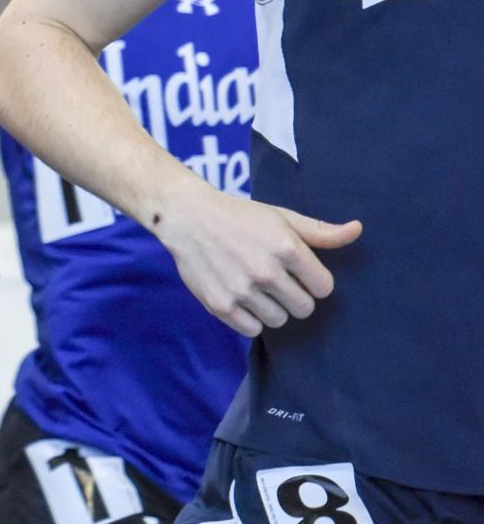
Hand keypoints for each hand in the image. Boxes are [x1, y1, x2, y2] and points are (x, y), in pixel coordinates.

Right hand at [153, 184, 360, 335]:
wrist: (187, 217)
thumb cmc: (239, 216)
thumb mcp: (281, 217)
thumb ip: (320, 231)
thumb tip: (358, 230)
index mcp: (287, 248)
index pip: (324, 288)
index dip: (313, 281)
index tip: (297, 272)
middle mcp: (266, 271)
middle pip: (305, 308)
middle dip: (295, 296)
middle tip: (275, 281)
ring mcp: (242, 290)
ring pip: (279, 321)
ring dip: (272, 307)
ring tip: (256, 288)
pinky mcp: (220, 305)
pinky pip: (252, 329)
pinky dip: (250, 318)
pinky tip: (242, 298)